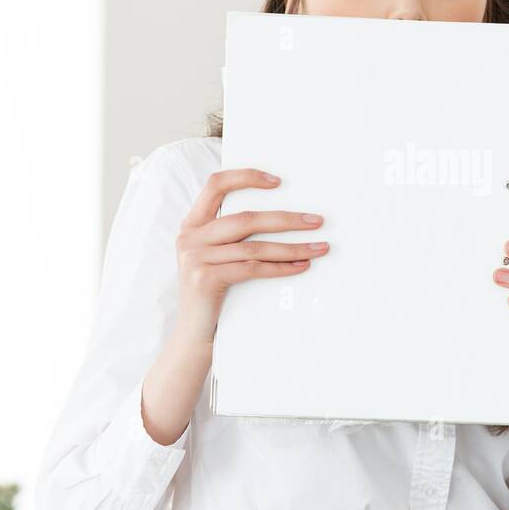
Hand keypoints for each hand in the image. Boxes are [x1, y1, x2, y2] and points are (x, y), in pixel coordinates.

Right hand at [175, 168, 329, 343]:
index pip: (216, 185)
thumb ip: (232, 235)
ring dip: (292, 247)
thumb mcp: (215, 256)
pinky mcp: (204, 279)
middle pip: (245, 218)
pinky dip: (281, 267)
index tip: (278, 181)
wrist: (193, 332)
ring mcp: (195, 258)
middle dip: (286, 219)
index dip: (246, 177)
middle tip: (316, 221)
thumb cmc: (212, 290)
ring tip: (318, 247)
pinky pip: (252, 268)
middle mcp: (190, 236)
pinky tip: (300, 265)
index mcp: (192, 224)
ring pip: (254, 246)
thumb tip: (281, 216)